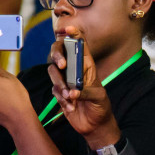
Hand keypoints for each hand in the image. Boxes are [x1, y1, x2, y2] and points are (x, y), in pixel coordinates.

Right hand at [47, 26, 120, 148]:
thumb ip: (86, 92)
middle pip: (59, 53)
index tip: (69, 29)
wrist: (94, 125)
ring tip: (70, 97)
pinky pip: (54, 90)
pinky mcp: (59, 92)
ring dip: (60, 84)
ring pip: (53, 72)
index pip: (80, 46)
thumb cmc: (101, 107)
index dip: (74, 36)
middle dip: (57, 55)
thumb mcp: (98, 97)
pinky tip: (71, 107)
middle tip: (62, 64)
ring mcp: (66, 80)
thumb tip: (72, 92)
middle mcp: (75, 70)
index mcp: (88, 66)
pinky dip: (61, 99)